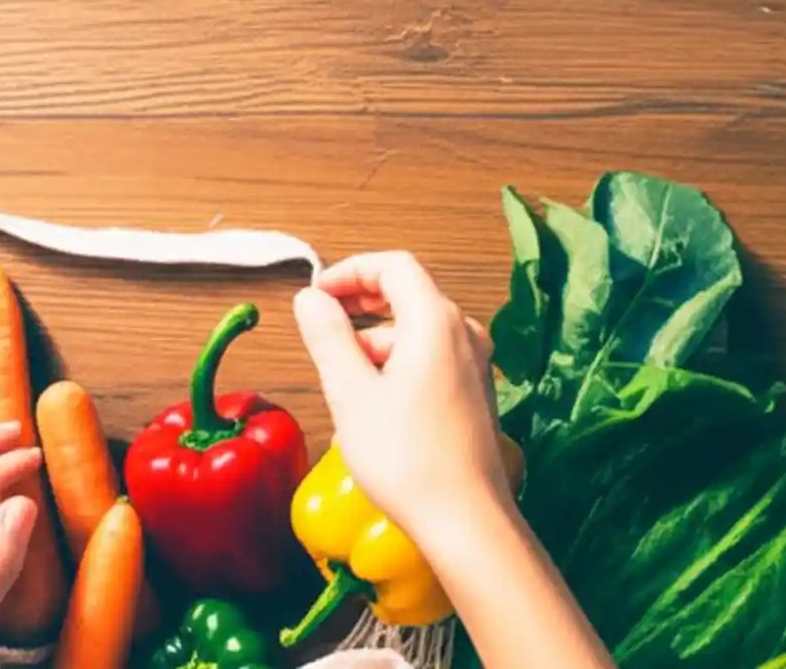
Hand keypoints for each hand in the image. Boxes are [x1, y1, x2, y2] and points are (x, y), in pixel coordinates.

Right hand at [292, 251, 513, 532]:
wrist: (465, 520)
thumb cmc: (405, 457)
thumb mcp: (351, 392)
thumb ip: (328, 336)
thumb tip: (310, 297)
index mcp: (435, 321)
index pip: (393, 266)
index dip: (350, 270)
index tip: (317, 293)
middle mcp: (463, 334)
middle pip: (408, 295)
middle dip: (360, 305)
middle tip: (322, 325)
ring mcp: (475, 365)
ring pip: (417, 333)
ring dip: (375, 343)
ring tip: (339, 380)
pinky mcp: (475, 395)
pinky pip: (431, 361)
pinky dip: (397, 367)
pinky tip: (370, 407)